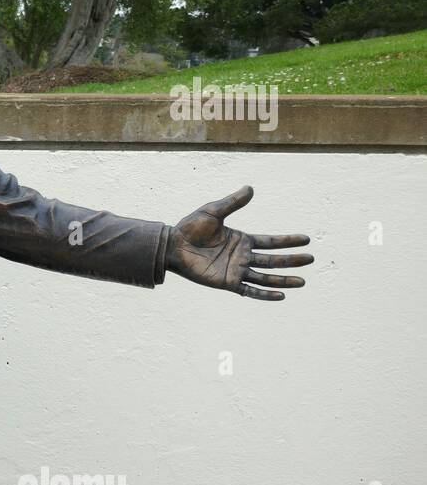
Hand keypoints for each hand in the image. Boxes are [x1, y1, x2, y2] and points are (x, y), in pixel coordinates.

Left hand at [165, 186, 311, 300]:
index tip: (306, 239)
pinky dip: (264, 295)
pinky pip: (249, 291)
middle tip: (311, 259)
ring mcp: (236, 270)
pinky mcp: (227, 282)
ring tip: (303, 282)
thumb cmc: (190, 228)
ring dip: (284, 280)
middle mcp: (242, 256)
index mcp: (242, 240)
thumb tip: (251, 188)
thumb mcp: (213, 211)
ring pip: (266, 277)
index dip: (288, 241)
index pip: (271, 241)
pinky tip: (281, 296)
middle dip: (292, 260)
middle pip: (273, 260)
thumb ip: (233, 202)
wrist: (172, 245)